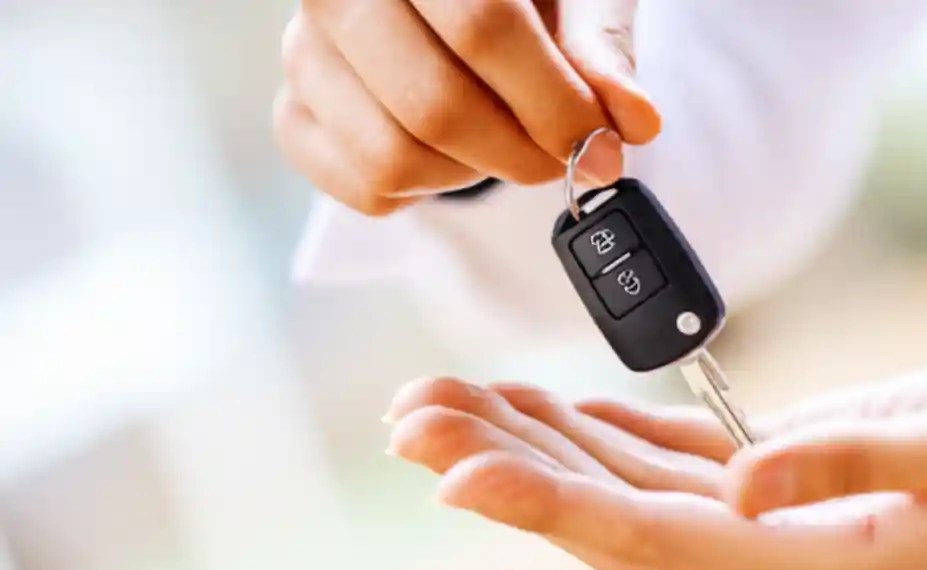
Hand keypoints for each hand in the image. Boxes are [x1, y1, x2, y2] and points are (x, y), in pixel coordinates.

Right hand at [275, 0, 660, 214]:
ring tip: (501, 137)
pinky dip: (426, 191)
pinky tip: (451, 150)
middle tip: (565, 159)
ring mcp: (303, 52)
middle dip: (521, 153)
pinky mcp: (293, 114)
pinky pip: (364, 189)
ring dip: (472, 173)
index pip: (484, 29)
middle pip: (435, 105)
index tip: (601, 148)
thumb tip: (632, 120)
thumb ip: (599, 47)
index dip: (553, 104)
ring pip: (394, 156)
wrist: (444, 0)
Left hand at [383, 332, 926, 569]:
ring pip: (638, 488)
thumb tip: (741, 482)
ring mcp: (794, 514)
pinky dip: (609, 433)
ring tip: (452, 406)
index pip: (664, 544)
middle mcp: (795, 552)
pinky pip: (683, 459)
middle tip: (416, 423)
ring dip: (543, 447)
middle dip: (515, 474)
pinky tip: (553, 411)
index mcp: (838, 565)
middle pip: (622, 522)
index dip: (555, 511)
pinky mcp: (803, 468)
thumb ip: (858, 462)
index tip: (461, 477)